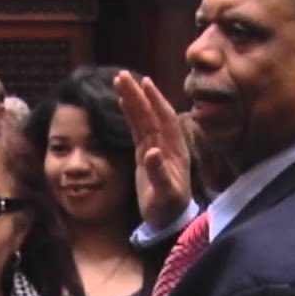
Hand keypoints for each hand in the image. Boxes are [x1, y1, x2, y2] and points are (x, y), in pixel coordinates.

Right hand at [115, 71, 192, 228]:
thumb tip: (150, 151)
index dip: (155, 101)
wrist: (168, 220)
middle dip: (138, 94)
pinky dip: (130, 115)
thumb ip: (159, 173)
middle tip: (122, 75)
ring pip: (143, 119)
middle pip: (151, 114)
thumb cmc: (169, 208)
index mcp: (174, 149)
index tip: (145, 83)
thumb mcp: (165, 194)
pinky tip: (122, 102)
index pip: (164, 119)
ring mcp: (155, 148)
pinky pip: (137, 129)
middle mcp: (166, 145)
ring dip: (133, 100)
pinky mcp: (144, 154)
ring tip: (120, 81)